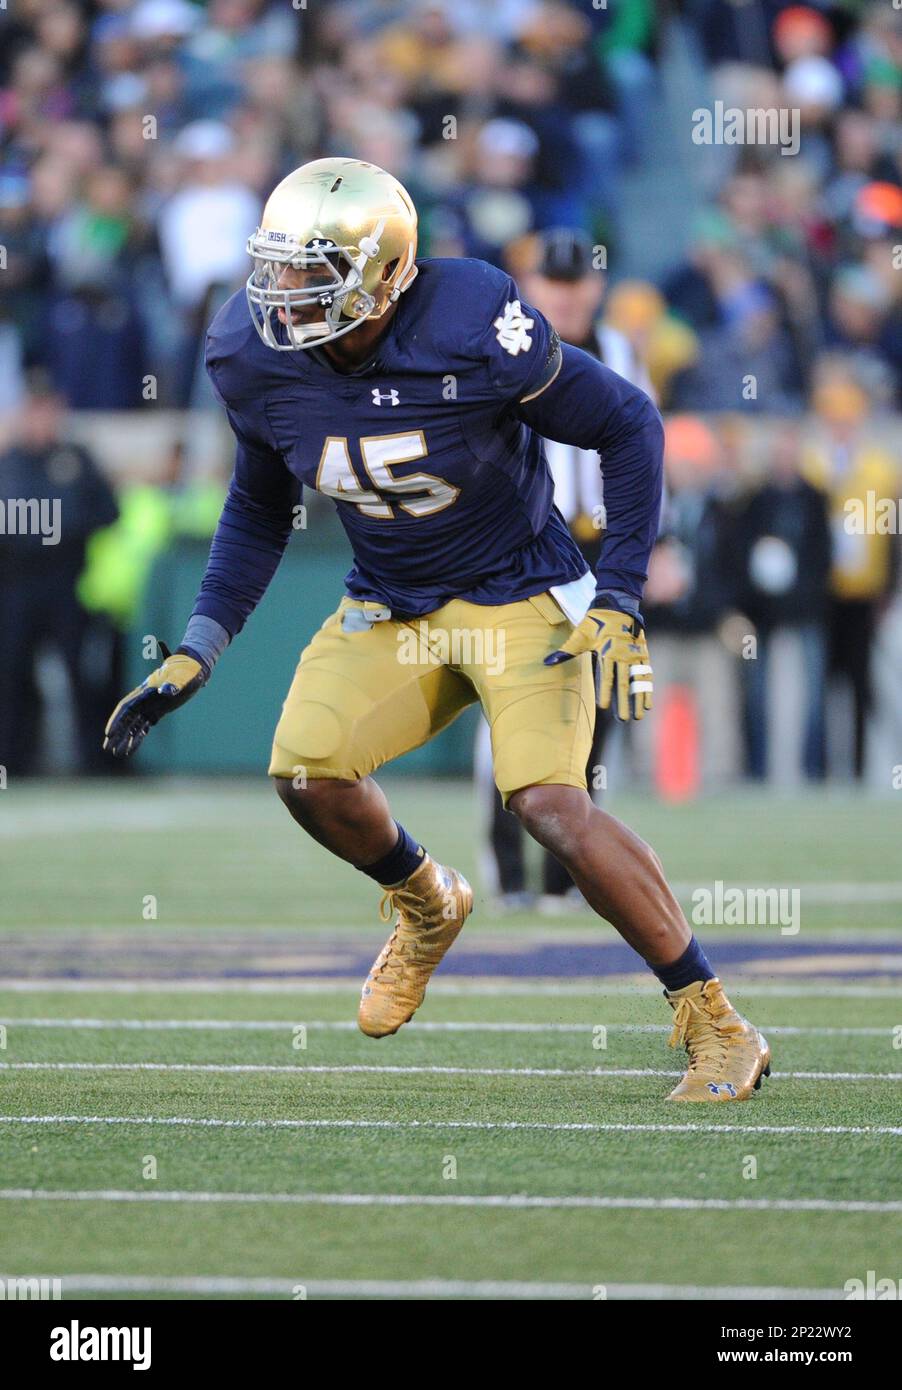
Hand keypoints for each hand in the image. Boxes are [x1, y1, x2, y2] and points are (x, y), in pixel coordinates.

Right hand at [104, 645, 206, 757]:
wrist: (192, 670)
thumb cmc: (186, 672)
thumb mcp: (181, 677)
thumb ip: (173, 684)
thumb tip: (166, 691)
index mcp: (145, 692)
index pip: (126, 708)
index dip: (116, 721)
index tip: (109, 734)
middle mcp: (143, 700)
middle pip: (125, 719)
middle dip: (116, 734)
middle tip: (106, 748)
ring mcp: (149, 707)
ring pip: (132, 726)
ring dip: (124, 739)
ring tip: (116, 754)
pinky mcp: (156, 712)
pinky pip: (143, 728)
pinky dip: (137, 739)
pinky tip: (130, 750)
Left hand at [545, 606, 652, 720]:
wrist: (618, 605)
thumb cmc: (596, 621)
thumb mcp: (581, 634)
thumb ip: (567, 651)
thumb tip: (547, 662)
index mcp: (607, 651)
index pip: (606, 675)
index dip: (604, 691)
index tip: (603, 706)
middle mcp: (623, 655)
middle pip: (623, 683)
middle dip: (623, 702)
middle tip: (622, 718)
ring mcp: (634, 656)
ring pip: (637, 682)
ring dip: (637, 700)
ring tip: (637, 717)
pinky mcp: (643, 655)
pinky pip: (646, 676)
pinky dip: (647, 690)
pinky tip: (647, 705)